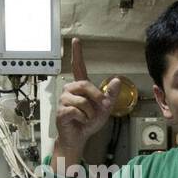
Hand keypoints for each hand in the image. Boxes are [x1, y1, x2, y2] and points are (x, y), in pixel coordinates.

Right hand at [54, 37, 119, 159]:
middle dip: (96, 98)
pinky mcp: (61, 111)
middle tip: (99, 108)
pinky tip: (80, 121)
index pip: (78, 66)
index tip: (76, 41)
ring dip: (90, 112)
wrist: (79, 137)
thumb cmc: (89, 122)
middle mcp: (70, 90)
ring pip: (82, 101)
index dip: (77, 53)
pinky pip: (77, 111)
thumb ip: (110, 94)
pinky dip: (84, 119)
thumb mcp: (105, 108)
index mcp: (80, 87)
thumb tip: (116, 80)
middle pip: (84, 85)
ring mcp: (64, 100)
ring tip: (86, 117)